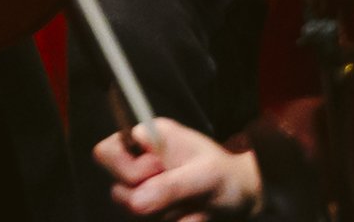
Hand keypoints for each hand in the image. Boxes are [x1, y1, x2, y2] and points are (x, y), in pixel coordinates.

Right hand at [93, 116, 261, 211]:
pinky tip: (196, 213)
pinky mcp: (157, 209)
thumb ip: (170, 186)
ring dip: (169, 213)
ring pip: (136, 212)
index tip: (158, 170)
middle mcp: (141, 162)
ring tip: (193, 202)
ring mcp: (148, 188)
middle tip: (180, 190)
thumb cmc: (228, 176)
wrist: (248, 197)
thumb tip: (135, 202)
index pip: (105, 153)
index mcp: (147, 139)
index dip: (127, 169)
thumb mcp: (205, 176)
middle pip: (118, 189)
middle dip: (150, 198)